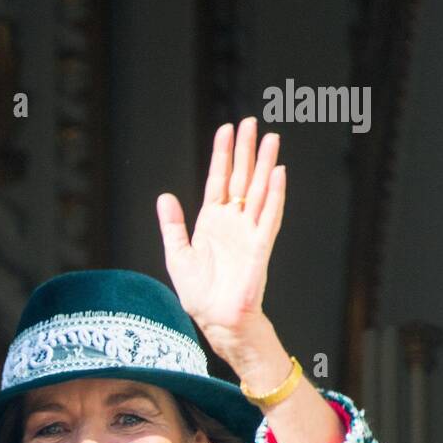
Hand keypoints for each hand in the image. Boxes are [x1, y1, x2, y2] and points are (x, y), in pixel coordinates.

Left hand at [156, 118, 285, 363]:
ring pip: (259, 190)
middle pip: (241, 178)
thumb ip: (173, 226)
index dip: (222, 155)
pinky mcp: (260, 246)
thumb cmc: (199, 293)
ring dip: (265, 165)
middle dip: (246, 151)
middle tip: (250, 122)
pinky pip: (269, 216)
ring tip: (271, 139)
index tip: (226, 130)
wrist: (216, 319)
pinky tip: (279, 174)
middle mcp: (232, 222)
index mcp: (212, 221)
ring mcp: (248, 232)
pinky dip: (275, 196)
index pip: (219, 179)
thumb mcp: (177, 255)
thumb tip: (164, 196)